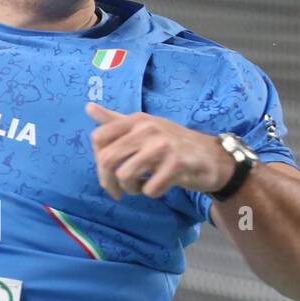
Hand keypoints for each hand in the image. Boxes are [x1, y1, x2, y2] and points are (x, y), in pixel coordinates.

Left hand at [85, 102, 232, 199]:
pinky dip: (151, 192)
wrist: (211, 156)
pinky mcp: (177, 164)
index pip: (98, 138)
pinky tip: (158, 186)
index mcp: (136, 120)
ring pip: (125, 175)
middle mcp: (147, 128)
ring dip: (129, 189)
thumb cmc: (172, 143)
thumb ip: (115, 121)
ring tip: (139, 187)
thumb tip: (88, 108)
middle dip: (108, 181)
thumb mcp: (143, 127)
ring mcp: (163, 145)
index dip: (98, 159)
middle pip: (107, 160)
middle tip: (118, 191)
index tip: (109, 169)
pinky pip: (150, 188)